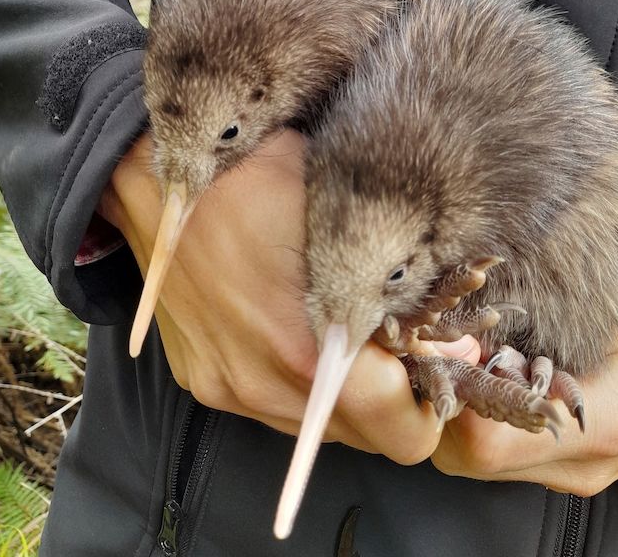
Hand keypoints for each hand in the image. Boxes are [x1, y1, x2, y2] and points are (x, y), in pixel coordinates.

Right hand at [98, 129, 477, 463]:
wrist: (162, 180)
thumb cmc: (260, 182)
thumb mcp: (349, 219)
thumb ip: (404, 294)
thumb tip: (454, 340)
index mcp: (308, 349)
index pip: (401, 431)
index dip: (431, 403)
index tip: (437, 363)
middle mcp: (264, 386)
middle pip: (364, 437)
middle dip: (394, 401)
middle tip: (401, 350)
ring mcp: (228, 388)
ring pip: (320, 429)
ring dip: (348, 398)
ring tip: (351, 341)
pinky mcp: (204, 380)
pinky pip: (276, 408)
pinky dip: (303, 388)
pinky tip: (301, 336)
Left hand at [430, 296, 617, 494]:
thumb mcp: (614, 321)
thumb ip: (545, 337)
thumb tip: (472, 338)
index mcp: (602, 423)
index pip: (489, 442)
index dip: (456, 394)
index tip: (453, 347)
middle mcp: (578, 464)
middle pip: (467, 457)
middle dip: (445, 398)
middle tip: (449, 348)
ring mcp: (568, 473)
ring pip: (472, 460)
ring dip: (455, 408)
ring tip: (468, 358)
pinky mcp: (561, 470)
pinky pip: (495, 456)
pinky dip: (477, 417)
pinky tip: (487, 378)